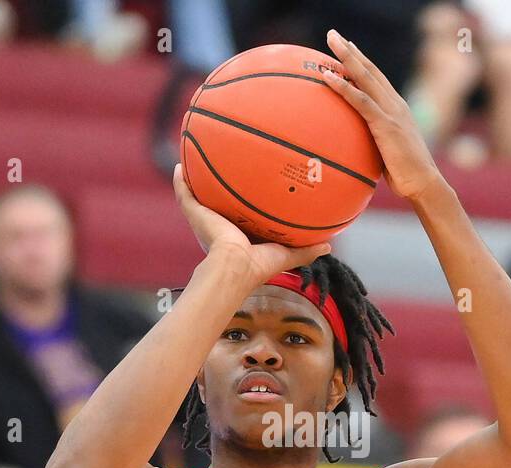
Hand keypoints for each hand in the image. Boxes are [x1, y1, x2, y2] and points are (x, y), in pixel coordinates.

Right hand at [173, 164, 329, 281]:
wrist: (235, 266)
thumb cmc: (259, 265)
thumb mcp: (286, 255)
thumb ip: (306, 250)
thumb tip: (330, 246)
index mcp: (238, 236)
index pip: (241, 217)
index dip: (243, 205)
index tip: (249, 190)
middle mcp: (220, 226)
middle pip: (218, 203)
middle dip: (218, 189)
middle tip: (223, 169)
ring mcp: (205, 220)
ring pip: (198, 196)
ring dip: (196, 180)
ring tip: (195, 158)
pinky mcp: (195, 215)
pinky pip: (184, 194)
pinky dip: (180, 181)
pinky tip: (179, 165)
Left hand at [320, 29, 444, 201]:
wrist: (423, 184)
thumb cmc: (405, 174)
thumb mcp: (387, 152)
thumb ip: (375, 142)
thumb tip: (356, 148)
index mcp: (396, 109)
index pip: (377, 79)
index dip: (362, 62)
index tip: (348, 48)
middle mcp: (395, 104)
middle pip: (370, 70)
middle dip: (351, 51)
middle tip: (333, 35)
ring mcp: (391, 112)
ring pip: (365, 77)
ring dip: (346, 58)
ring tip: (330, 41)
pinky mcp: (385, 125)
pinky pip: (361, 101)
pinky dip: (343, 87)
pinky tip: (327, 76)